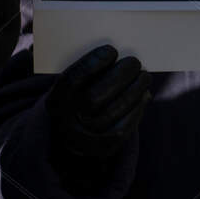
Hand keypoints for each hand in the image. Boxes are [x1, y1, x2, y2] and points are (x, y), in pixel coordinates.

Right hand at [46, 44, 151, 169]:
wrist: (74, 135)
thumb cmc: (80, 98)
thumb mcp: (76, 86)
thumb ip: (90, 72)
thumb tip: (118, 57)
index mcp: (55, 102)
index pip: (71, 81)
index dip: (93, 64)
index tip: (111, 50)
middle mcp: (65, 122)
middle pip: (94, 97)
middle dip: (118, 77)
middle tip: (134, 62)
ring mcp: (84, 138)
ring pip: (112, 112)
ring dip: (134, 90)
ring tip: (144, 76)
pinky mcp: (104, 148)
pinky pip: (124, 126)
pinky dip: (137, 108)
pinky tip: (143, 95)